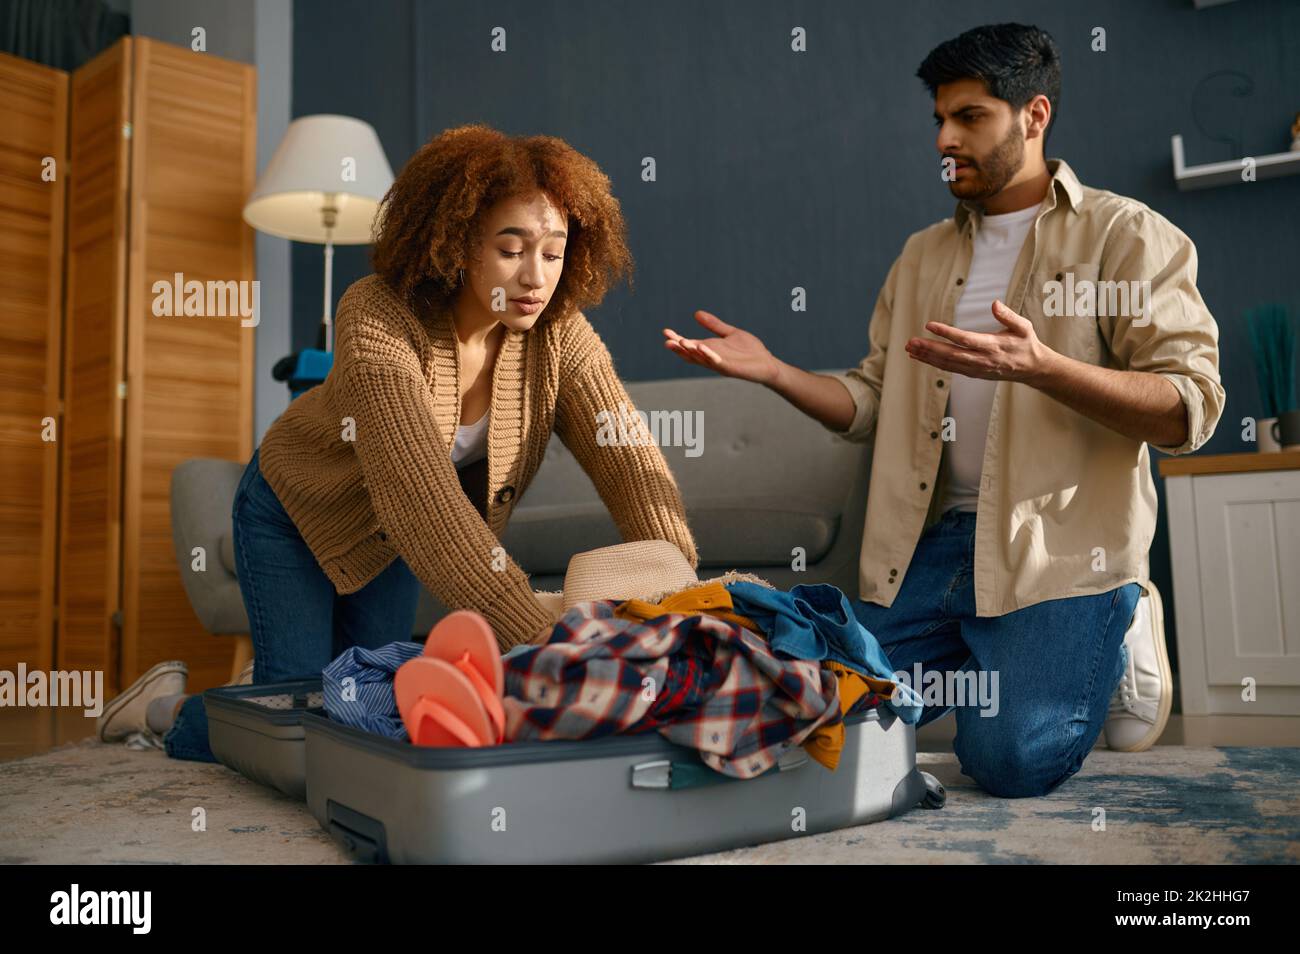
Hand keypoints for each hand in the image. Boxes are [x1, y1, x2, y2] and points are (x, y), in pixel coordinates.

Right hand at [662, 310, 779, 384]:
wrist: (767, 363)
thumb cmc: (749, 350)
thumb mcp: (729, 333)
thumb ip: (714, 325)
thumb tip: (696, 313)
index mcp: (709, 349)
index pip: (689, 345)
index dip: (677, 339)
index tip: (666, 331)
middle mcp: (711, 358)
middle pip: (691, 354)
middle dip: (679, 348)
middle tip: (667, 340)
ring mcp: (720, 364)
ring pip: (701, 359)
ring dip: (691, 352)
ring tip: (681, 342)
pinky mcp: (730, 368)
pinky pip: (717, 362)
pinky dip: (709, 355)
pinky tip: (702, 347)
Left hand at [905, 299, 1055, 384]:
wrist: (1032, 369)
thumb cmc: (1026, 344)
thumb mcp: (1023, 327)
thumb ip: (1008, 316)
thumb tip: (994, 303)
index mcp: (994, 346)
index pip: (966, 339)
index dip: (947, 333)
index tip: (930, 325)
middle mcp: (983, 360)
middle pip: (951, 354)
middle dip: (929, 348)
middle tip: (911, 342)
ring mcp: (976, 369)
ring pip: (948, 364)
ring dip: (928, 356)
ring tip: (910, 349)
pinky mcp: (973, 373)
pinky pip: (950, 368)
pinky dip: (934, 363)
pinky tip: (921, 357)